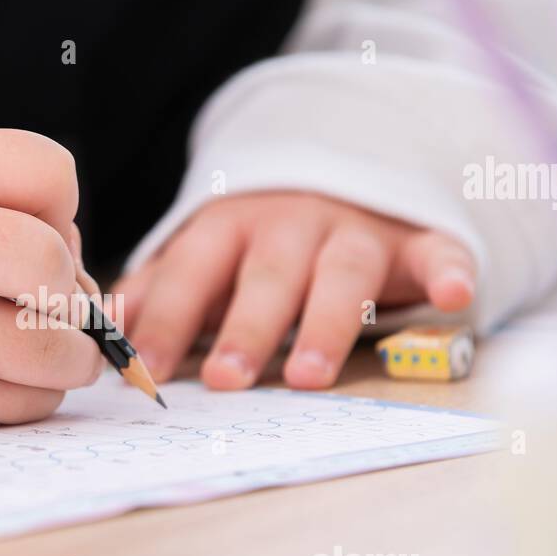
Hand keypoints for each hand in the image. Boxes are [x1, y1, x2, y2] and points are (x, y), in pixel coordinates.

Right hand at [0, 129, 101, 422]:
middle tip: (65, 311)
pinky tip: (14, 380)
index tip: (38, 228)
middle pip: (51, 269)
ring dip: (70, 358)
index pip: (51, 178)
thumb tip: (86, 287)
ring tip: (59, 356)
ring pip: (45, 349)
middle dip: (75, 298)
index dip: (60, 211)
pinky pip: (17, 404)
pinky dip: (35, 397)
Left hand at [113, 192, 475, 389]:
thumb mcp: (203, 253)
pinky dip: (448, 271)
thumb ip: (159, 289)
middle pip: (267, 277)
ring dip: (326, 324)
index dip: (168, 318)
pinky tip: (457, 296)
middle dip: (245, 328)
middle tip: (225, 380)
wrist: (340, 175)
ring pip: (342, 275)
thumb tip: (100, 328)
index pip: (192, 272)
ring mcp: (355, 231)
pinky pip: (437, 252)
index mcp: (229, 228)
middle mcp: (291, 225)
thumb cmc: (256, 240)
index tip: (146, 370)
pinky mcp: (415, 241)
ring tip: (307, 378)